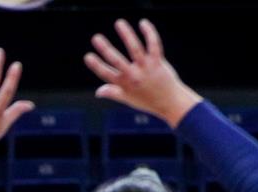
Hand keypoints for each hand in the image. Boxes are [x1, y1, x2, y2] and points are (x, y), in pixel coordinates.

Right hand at [84, 20, 199, 127]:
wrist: (170, 102)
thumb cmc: (148, 100)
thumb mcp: (128, 99)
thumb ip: (113, 93)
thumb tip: (98, 92)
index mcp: (124, 85)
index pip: (106, 74)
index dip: (96, 65)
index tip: (88, 56)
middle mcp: (133, 76)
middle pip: (117, 60)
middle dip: (105, 49)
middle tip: (95, 37)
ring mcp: (146, 68)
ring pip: (135, 49)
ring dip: (126, 35)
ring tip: (119, 23)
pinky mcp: (158, 62)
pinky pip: (154, 45)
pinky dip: (149, 33)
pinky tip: (142, 22)